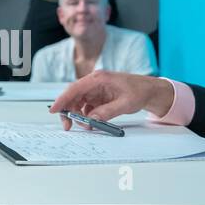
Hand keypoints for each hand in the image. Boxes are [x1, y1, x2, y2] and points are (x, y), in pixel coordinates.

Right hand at [49, 70, 171, 127]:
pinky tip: (91, 122)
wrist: (150, 91)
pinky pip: (86, 106)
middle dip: (68, 111)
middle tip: (68, 126)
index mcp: (99, 79)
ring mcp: (96, 90)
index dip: (62, 99)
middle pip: (73, 96)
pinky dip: (86, 115)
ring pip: (78, 102)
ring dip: (78, 115)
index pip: (75, 88)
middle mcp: (95, 82)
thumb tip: (92, 119)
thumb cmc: (139, 91)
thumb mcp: (125, 103)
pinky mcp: (99, 96)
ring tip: (86, 126)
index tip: (54, 110)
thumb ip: (108, 111)